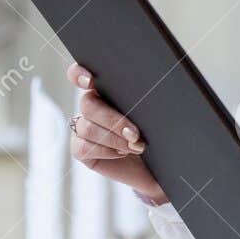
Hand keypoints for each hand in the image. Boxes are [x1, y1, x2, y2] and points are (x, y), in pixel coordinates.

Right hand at [65, 61, 167, 207]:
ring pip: (87, 127)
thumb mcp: (153, 113)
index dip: (79, 74)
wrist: (160, 164)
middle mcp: (92, 106)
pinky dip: (106, 151)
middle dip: (113, 120)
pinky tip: (122, 153)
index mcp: (106, 89)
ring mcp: (84, 127)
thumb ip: (141, 99)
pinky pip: (84, 147)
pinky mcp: (81, 149)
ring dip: (114, 139)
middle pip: (88, 104)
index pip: (80, 74)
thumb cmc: (158, 134)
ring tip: (136, 146)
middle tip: (135, 134)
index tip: (90, 81)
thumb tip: (141, 94)